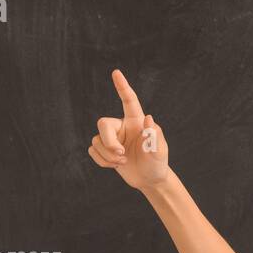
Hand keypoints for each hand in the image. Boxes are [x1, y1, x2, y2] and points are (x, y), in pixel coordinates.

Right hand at [87, 69, 169, 190]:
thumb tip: (149, 118)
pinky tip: (115, 166)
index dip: (122, 87)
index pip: (128, 101)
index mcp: (136, 122)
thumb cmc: (157, 164)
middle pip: (102, 123)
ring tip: (122, 162)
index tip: (116, 72)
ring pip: (97, 140)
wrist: (150, 180)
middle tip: (121, 154)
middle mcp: (122, 126)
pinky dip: (102, 161)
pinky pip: (93, 151)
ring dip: (108, 155)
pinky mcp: (104, 150)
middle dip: (109, 142)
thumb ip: (155, 136)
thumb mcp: (160, 152)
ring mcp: (112, 138)